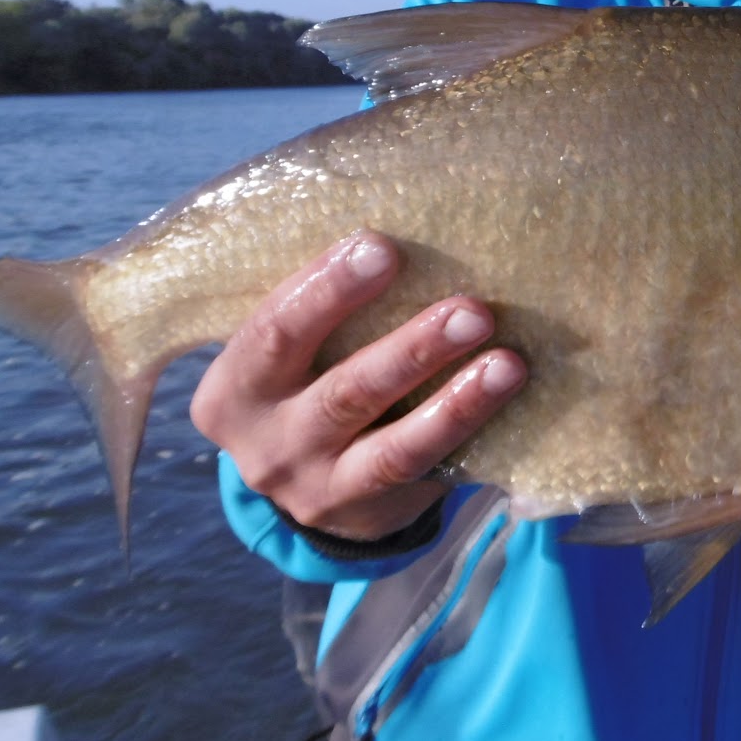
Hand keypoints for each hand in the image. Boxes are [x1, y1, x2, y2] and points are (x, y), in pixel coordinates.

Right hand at [189, 230, 525, 541]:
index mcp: (232, 390)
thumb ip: (319, 307)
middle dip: (411, 348)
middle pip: (343, 391)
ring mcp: (317, 488)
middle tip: (472, 309)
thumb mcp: (286, 352)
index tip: (380, 247)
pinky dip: (465, 432)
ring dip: (457, 401)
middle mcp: (267, 445)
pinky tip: (502, 399)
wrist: (304, 482)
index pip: (273, 332)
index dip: (326, 290)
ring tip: (507, 363)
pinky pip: (423, 473)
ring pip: (393, 445)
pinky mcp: (367, 514)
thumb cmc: (305, 377)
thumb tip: (411, 227)